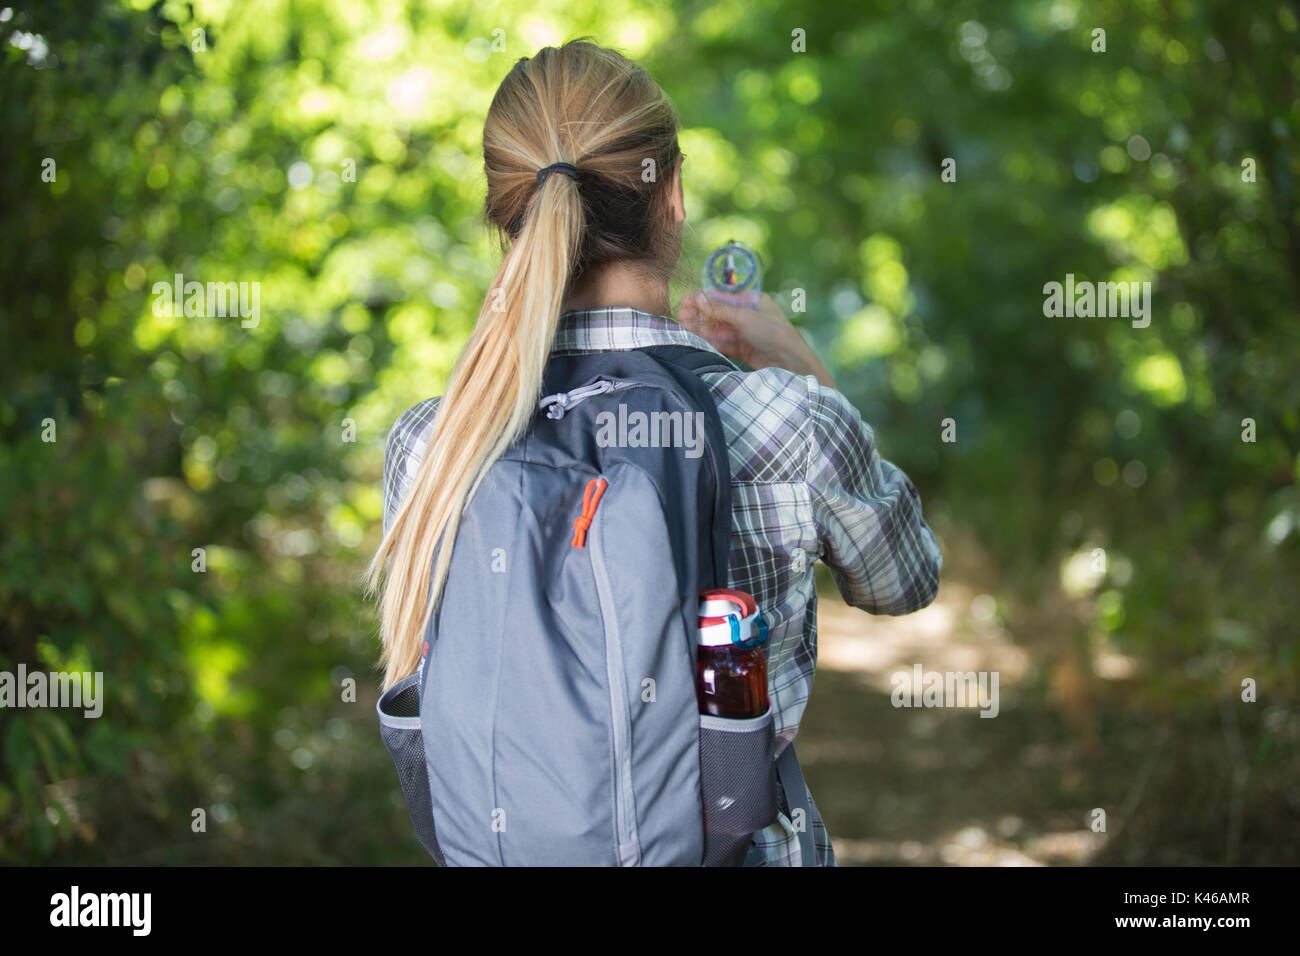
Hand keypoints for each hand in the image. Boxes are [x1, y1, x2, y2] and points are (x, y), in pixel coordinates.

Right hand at [676, 291, 837, 389]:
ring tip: (684, 328)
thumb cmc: (772, 333)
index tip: (684, 302)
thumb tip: (698, 298)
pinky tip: (697, 340)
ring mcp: (746, 333)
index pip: (723, 297)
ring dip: (702, 328)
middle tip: (681, 317)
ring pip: (719, 329)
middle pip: (719, 313)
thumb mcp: (744, 317)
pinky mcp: (744, 350)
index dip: (703, 299)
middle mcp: (749, 315)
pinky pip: (724, 344)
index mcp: (753, 300)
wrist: (790, 363)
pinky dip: (711, 342)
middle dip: (700, 314)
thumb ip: (719, 309)